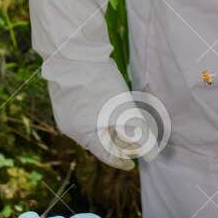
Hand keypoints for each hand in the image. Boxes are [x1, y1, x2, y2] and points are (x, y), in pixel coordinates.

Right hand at [46, 58, 160, 171]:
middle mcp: (70, 127)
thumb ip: (138, 133)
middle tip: (135, 137)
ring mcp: (66, 112)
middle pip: (99, 140)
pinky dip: (101, 114)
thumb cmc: (98, 82)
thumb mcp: (123, 110)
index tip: (132, 164)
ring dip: (111, 125)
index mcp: (82, 133)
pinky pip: (86, 113)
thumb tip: (152, 154)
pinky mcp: (66, 98)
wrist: (73, 52)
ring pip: (93, 126)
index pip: (104, 154)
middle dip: (118, 140)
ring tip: (126, 118)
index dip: (121, 160)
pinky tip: (111, 104)